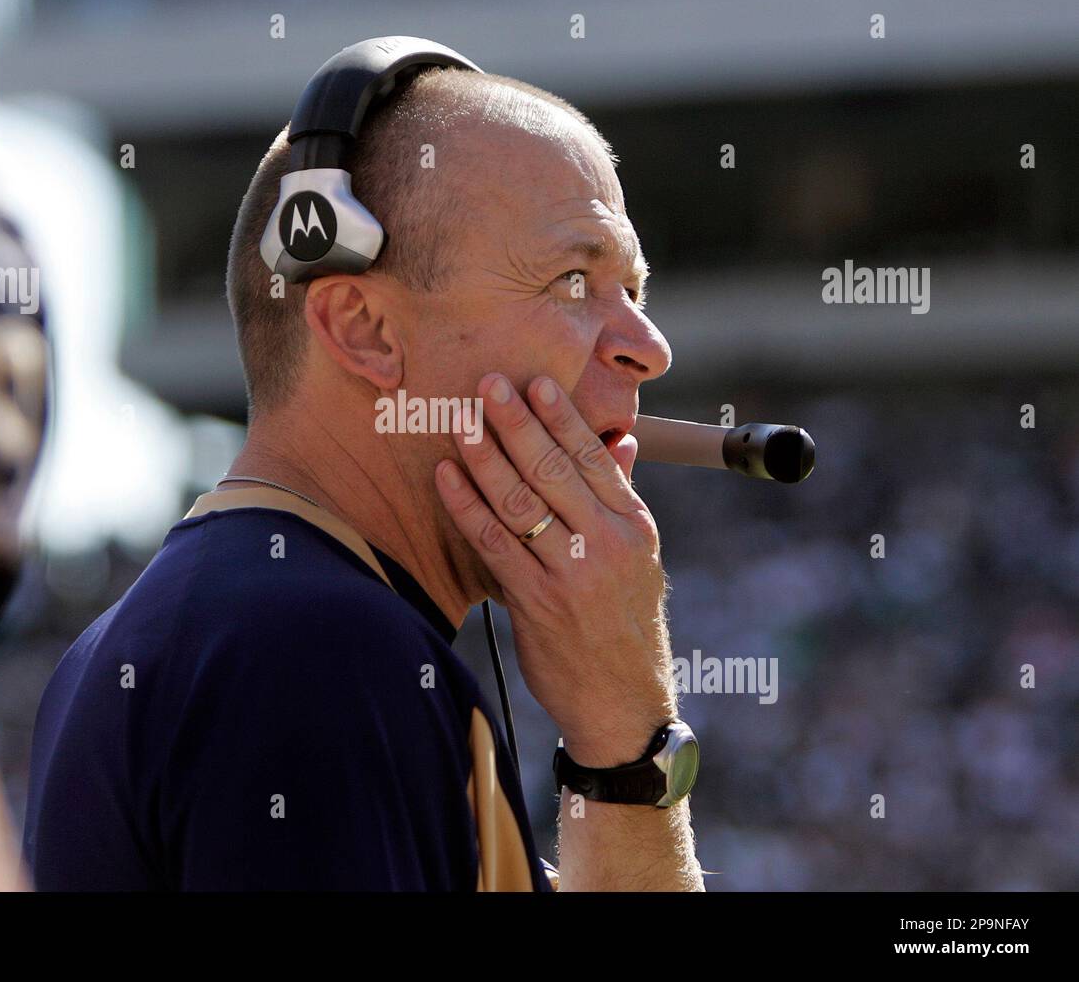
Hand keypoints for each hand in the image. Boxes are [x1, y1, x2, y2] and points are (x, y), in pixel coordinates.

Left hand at [435, 373, 676, 767]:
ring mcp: (570, 573)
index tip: (535, 383)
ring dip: (486, 455)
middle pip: (555, 469)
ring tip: (461, 420)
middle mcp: (606, 543)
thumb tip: (622, 442)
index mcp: (633, 526)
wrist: (623, 701)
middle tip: (489, 384)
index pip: (593, 458)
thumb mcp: (638, 559)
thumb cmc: (625, 623)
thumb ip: (622, 498)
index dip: (562, 417)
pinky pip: (493, 543)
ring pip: (521, 500)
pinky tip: (446, 478)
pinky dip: (466, 506)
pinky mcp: (536, 602)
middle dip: (518, 422)